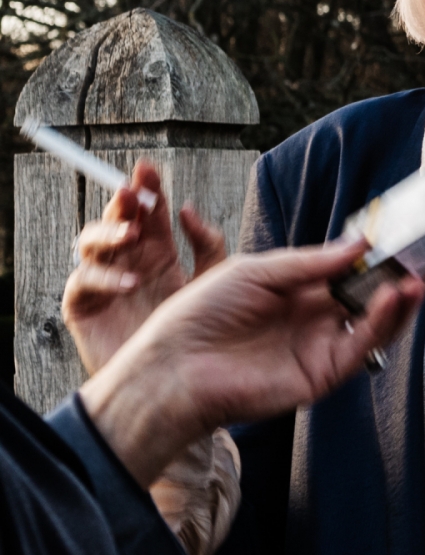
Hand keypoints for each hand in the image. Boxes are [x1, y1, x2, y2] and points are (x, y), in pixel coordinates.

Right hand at [62, 161, 226, 374]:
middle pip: (117, 219)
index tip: (150, 170)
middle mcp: (127, 262)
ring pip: (91, 243)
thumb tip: (189, 209)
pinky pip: (82, 284)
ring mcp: (103, 282)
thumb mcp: (211, 286)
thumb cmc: (194, 334)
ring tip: (130, 235)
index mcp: (157, 253)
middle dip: (123, 201)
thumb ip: (209, 248)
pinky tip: (129, 283)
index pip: (149, 213)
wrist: (175, 384)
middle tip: (133, 190)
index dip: (148, 190)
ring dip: (108, 233)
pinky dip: (103, 279)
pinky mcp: (84, 307)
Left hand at [79, 240, 422, 485]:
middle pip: (370, 298)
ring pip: (375, 324)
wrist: (175, 366)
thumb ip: (310, 262)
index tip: (403, 240)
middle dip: (403, 280)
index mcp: (296, 292)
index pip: (348, 271)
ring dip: (403, 302)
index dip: (377, 258)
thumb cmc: (200, 315)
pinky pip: (361, 345)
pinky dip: (382, 322)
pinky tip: (395, 298)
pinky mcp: (323, 374)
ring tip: (424, 278)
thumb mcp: (256, 270)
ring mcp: (320, 348)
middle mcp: (313, 320)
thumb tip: (359, 246)